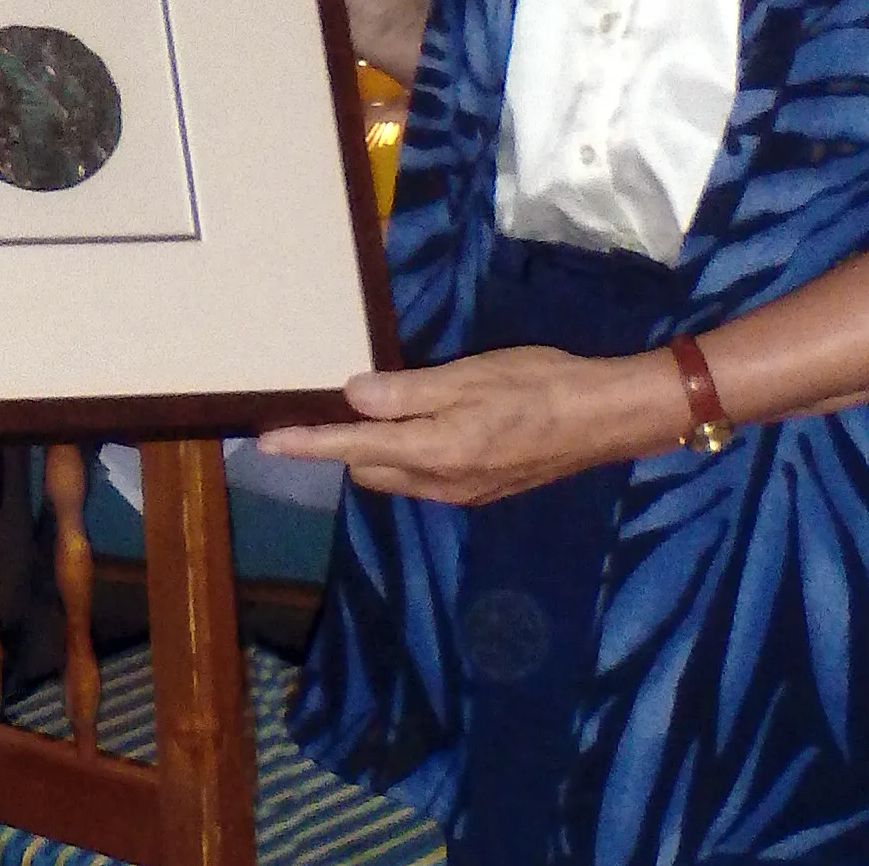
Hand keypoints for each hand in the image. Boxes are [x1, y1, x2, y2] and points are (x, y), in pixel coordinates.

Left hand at [257, 345, 689, 504]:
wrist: (603, 419)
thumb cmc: (536, 385)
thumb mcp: (467, 377)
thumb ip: (406, 391)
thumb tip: (351, 397)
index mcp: (434, 452)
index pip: (352, 450)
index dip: (307, 444)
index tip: (265, 442)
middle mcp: (442, 483)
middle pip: (368, 469)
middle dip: (340, 446)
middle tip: (325, 405)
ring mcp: (463, 491)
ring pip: (395, 476)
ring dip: (374, 450)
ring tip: (366, 411)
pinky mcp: (482, 487)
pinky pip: (424, 477)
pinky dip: (406, 454)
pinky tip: (418, 424)